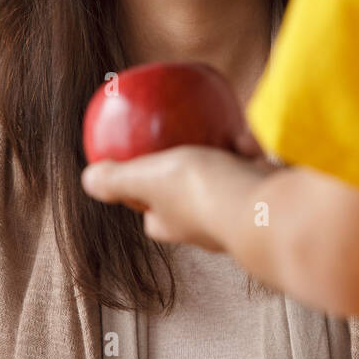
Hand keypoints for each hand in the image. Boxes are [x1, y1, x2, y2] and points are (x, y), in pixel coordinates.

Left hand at [81, 140, 271, 252]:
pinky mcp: (271, 199)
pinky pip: (256, 169)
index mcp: (175, 223)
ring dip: (225, 157)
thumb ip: (117, 179)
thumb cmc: (201, 192)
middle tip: (188, 144)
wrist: (268, 207)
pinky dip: (251, 152)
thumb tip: (88, 179)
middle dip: (190, 174)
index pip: (152, 213)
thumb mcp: (147, 179)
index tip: (143, 169)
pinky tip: (247, 135)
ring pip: (229, 180)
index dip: (144, 196)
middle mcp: (209, 225)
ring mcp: (242, 213)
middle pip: (191, 197)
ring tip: (222, 133)